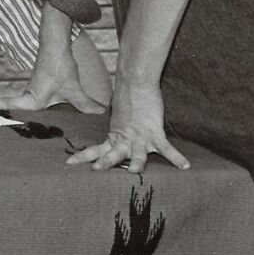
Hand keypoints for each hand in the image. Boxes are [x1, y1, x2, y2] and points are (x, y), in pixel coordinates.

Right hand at [0, 48, 104, 113]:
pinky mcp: (32, 86)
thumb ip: (86, 104)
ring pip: (5, 97)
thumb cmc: (61, 66)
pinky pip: (12, 94)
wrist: (57, 46)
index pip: (7, 105)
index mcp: (32, 99)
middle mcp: (26, 95)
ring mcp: (27, 90)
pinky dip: (0, 97)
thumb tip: (102, 113)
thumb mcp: (73, 88)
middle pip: (1, 101)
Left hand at [67, 78, 188, 174]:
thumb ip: (115, 133)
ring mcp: (140, 137)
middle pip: (112, 154)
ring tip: (134, 171)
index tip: (68, 164)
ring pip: (137, 153)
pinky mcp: (155, 132)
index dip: (82, 157)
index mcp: (113, 138)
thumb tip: (112, 138)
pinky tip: (185, 166)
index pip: (95, 150)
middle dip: (105, 162)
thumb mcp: (117, 121)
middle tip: (96, 169)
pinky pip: (167, 148)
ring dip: (135, 162)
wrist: (136, 83)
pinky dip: (176, 157)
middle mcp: (124, 140)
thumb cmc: (128, 102)